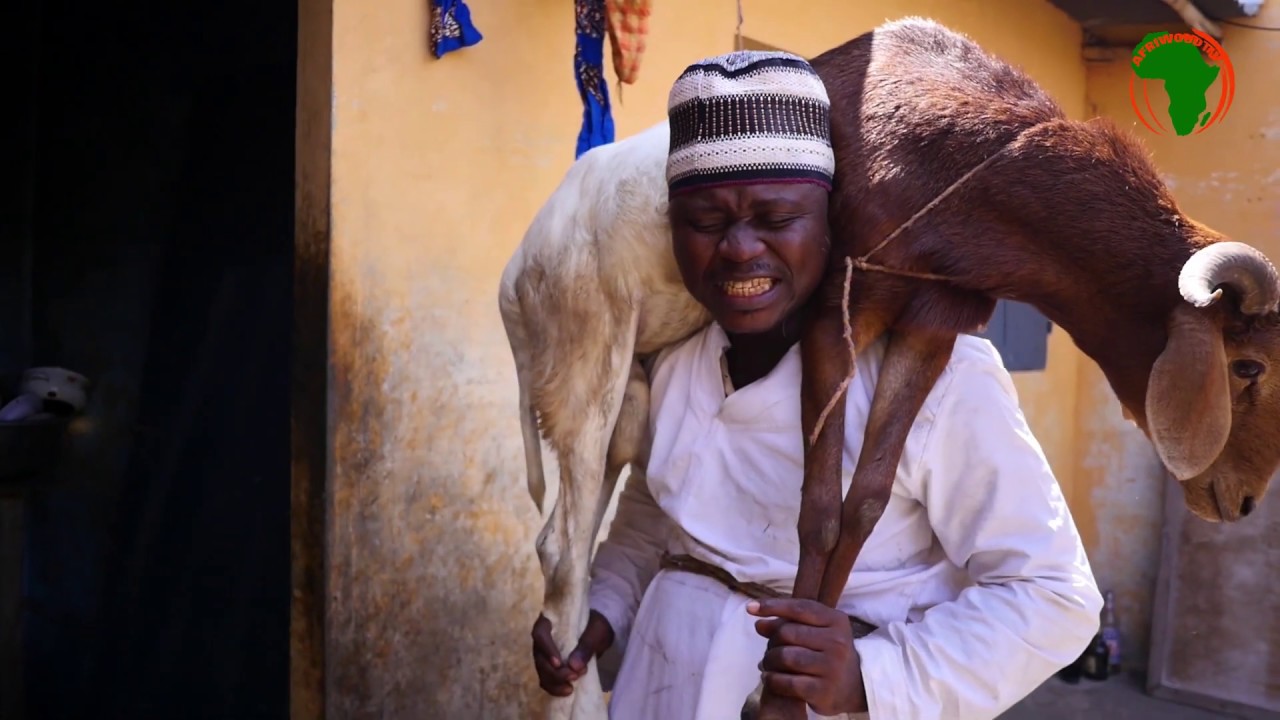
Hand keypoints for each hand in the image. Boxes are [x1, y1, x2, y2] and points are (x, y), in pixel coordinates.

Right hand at [530, 610, 615, 696]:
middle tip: (573, 677)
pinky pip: (546, 680)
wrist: (600, 635)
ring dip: (554, 682)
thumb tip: (573, 666)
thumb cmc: (597, 626)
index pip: (540, 634)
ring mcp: (545, 653)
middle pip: (539, 657)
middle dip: (554, 672)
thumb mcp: (597, 631)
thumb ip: (586, 645)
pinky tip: (567, 691)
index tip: (558, 664)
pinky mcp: (550, 667)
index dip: (546, 649)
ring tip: (570, 688)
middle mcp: (543, 638)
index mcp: (550, 622)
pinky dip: (554, 688)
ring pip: (541, 670)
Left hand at [747, 598, 867, 715]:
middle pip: (788, 633)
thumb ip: (788, 624)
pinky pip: (787, 682)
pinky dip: (772, 680)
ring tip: (767, 665)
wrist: (853, 687)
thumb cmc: (827, 653)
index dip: (773, 606)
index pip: (800, 608)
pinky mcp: (823, 690)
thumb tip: (759, 623)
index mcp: (836, 621)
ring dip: (769, 661)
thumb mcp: (815, 632)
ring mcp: (832, 667)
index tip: (750, 608)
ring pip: (786, 657)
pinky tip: (770, 679)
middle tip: (768, 651)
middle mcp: (837, 642)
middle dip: (771, 641)